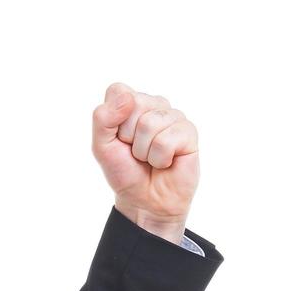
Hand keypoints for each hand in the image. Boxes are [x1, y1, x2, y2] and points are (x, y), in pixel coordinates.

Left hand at [91, 82, 199, 241]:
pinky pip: (167, 140)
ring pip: (150, 123)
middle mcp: (154, 105)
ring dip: (143, 150)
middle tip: (135, 151)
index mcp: (131, 102)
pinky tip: (165, 162)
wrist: (144, 200)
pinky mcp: (189, 133)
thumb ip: (103, 118)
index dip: (113, 119)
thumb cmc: (124, 170)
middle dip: (128, 136)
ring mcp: (174, 117)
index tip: (118, 138)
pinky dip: (159, 158)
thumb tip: (128, 96)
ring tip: (149, 158)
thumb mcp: (101, 145)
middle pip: (135, 104)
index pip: (118, 91)